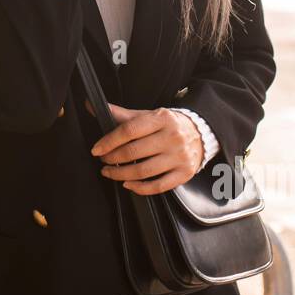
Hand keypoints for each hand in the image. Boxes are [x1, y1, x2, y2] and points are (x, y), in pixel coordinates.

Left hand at [85, 100, 204, 194]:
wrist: (202, 133)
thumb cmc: (169, 125)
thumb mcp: (148, 115)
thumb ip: (121, 114)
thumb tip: (92, 106)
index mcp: (161, 119)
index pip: (129, 130)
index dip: (109, 141)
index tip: (96, 149)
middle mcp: (172, 137)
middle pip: (134, 152)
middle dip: (112, 159)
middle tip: (103, 160)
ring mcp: (179, 157)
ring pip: (143, 171)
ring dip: (121, 175)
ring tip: (110, 172)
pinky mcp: (184, 173)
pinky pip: (158, 186)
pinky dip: (140, 188)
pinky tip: (128, 184)